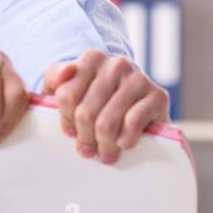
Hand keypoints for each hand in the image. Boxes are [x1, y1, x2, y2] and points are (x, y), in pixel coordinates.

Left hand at [43, 50, 169, 163]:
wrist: (133, 108)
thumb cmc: (92, 101)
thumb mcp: (65, 87)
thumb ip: (54, 77)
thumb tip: (65, 71)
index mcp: (92, 59)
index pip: (66, 96)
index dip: (67, 121)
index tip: (71, 132)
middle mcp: (116, 64)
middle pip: (86, 113)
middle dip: (85, 138)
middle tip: (87, 150)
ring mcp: (139, 78)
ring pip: (107, 122)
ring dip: (104, 145)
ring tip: (104, 154)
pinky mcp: (158, 96)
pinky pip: (133, 124)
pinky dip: (125, 140)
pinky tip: (123, 144)